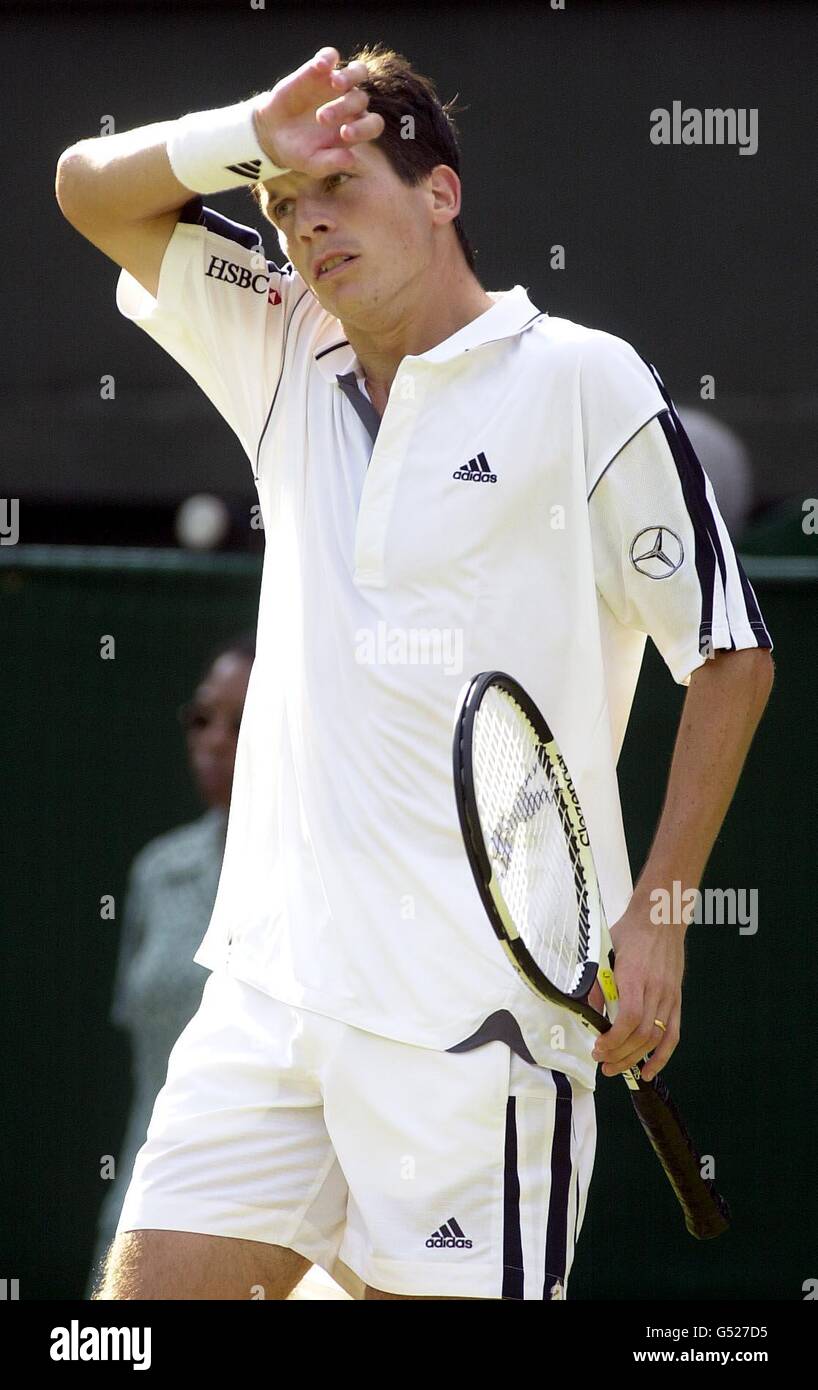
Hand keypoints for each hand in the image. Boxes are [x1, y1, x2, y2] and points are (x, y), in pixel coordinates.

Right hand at [253, 46, 384, 177]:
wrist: (274, 133)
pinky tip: (319, 65)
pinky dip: (328, 58)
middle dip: (344, 107)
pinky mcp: (319, 70)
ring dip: (348, 76)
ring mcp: (336, 85)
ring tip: (334, 83)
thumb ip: (332, 163)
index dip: (364, 128)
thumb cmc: (299, 151)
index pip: (373, 124)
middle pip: (361, 99)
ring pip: (356, 72)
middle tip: (321, 118)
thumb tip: (350, 160)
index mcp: (355, 127)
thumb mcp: (312, 163)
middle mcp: (351, 104)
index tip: (344, 134)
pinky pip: (330, 56)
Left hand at [590, 900, 684, 1081]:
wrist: (660, 918)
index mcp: (635, 976)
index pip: (629, 1017)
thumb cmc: (630, 933)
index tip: (598, 1049)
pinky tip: (649, 1071)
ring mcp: (669, 996)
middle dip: (620, 1054)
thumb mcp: (605, 953)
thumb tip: (588, 1015)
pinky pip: (673, 1034)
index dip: (614, 1039)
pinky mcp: (677, 1000)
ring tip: (617, 1068)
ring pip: (655, 1038)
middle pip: (641, 1033)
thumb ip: (598, 985)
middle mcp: (655, 989)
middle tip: (602, 1063)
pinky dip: (662, 1057)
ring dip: (635, 1058)